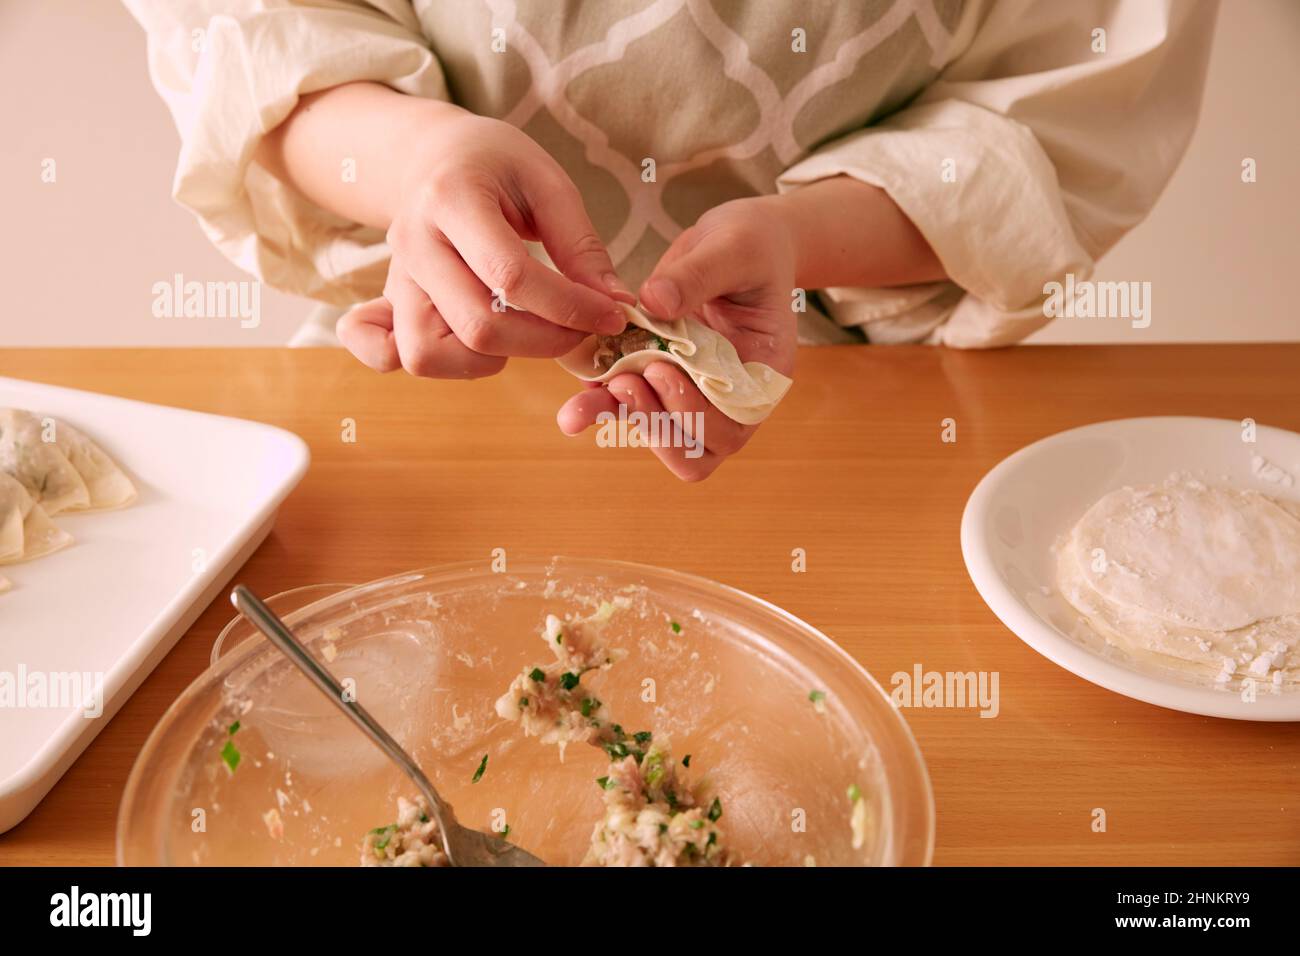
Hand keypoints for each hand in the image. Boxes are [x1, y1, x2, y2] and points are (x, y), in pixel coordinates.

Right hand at [338, 105, 634, 377]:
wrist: (433, 156)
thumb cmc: (496, 166)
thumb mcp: (547, 183)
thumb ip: (580, 246)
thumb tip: (614, 305)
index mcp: (451, 198)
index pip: (511, 276)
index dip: (570, 307)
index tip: (612, 315)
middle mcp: (413, 243)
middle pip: (476, 325)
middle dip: (543, 341)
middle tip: (581, 330)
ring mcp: (396, 277)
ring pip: (428, 353)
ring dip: (487, 360)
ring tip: (523, 332)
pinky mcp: (389, 301)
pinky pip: (392, 352)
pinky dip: (430, 363)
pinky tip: (471, 350)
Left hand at [557, 196, 797, 480]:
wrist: (735, 241)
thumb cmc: (750, 245)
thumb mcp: (733, 248)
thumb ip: (698, 275)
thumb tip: (655, 302)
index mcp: (761, 374)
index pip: (733, 425)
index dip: (696, 413)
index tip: (663, 369)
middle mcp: (728, 395)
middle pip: (694, 447)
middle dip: (655, 424)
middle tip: (623, 380)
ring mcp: (690, 391)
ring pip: (657, 433)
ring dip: (618, 420)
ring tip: (578, 407)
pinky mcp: (656, 376)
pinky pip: (628, 404)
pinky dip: (600, 402)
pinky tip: (576, 393)